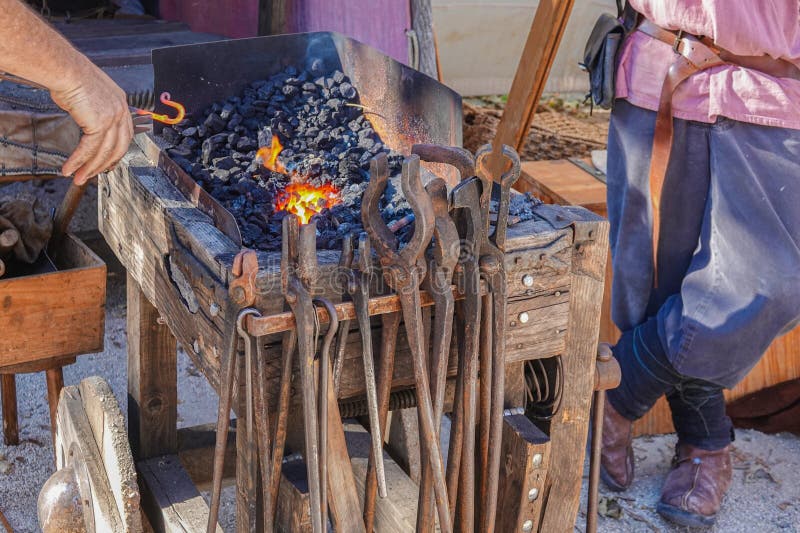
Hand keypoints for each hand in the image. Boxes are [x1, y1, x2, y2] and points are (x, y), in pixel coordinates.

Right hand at [50, 61, 132, 184]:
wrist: (64, 67)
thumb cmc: (70, 75)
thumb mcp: (88, 93)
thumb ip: (93, 108)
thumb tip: (87, 120)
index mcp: (121, 102)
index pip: (124, 135)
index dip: (116, 152)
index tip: (107, 162)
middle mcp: (121, 110)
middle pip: (118, 147)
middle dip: (104, 165)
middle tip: (92, 175)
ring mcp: (113, 117)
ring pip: (104, 152)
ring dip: (89, 168)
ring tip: (78, 178)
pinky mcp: (99, 123)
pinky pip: (89, 149)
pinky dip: (78, 161)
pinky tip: (69, 169)